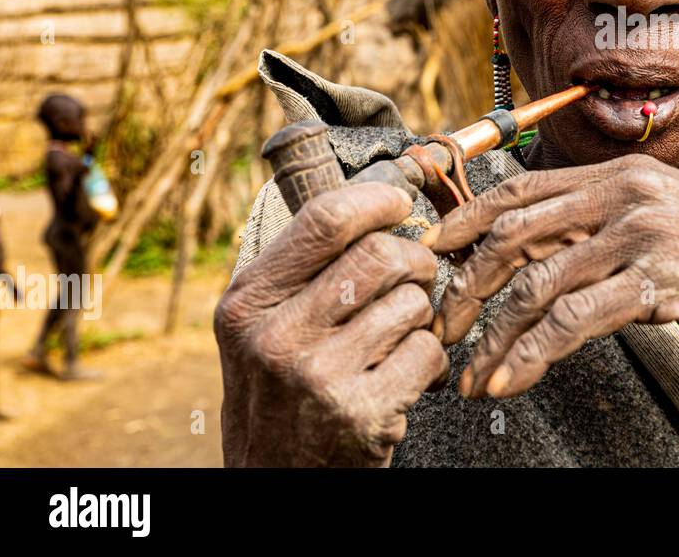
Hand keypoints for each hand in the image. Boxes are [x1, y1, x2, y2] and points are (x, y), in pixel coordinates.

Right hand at [215, 182, 448, 466]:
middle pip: (381, 254)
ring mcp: (318, 376)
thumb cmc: (280, 389)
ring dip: (421, 315)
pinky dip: (430, 361)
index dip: (378, 201)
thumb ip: (304, 268)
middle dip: (415, 261)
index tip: (399, 205)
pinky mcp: (361, 413)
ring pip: (412, 303)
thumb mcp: (263, 324)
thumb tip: (376, 201)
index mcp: (248, 301)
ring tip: (399, 337)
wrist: (275, 478)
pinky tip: (405, 376)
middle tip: (416, 277)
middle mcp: (275, 336)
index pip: (326, 219)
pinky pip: (428, 352)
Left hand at [426, 154, 678, 399]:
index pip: (520, 188)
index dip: (464, 219)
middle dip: (464, 285)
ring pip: (537, 284)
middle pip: (515, 233)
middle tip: (439, 328)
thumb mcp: (667, 216)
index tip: (430, 255)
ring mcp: (644, 236)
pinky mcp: (662, 284)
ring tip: (468, 375)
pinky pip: (576, 320)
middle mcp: (626, 194)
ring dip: (491, 335)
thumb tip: (541, 245)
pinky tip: (510, 379)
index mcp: (621, 173)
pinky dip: (531, 353)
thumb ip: (607, 221)